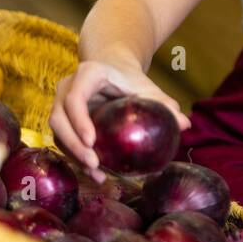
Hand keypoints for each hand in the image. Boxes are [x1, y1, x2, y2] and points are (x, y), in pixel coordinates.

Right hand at [50, 59, 190, 183]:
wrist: (111, 67)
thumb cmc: (129, 78)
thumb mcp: (146, 87)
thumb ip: (163, 103)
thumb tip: (185, 124)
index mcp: (87, 75)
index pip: (75, 98)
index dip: (79, 120)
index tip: (92, 142)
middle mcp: (66, 87)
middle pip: (58, 118)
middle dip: (73, 144)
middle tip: (94, 164)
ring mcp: (60, 103)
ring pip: (57, 132)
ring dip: (73, 155)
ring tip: (97, 174)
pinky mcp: (62, 118)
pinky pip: (63, 140)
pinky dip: (76, 157)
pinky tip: (96, 173)